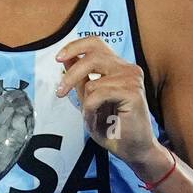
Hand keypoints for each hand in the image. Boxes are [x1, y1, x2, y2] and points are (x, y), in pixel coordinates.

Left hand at [54, 36, 165, 177]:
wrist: (133, 149)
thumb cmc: (114, 128)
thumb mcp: (90, 101)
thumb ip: (81, 80)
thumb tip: (66, 59)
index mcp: (118, 67)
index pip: (95, 43)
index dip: (75, 46)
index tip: (58, 58)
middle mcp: (127, 69)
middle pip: (91, 56)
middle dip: (71, 75)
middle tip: (60, 92)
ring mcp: (132, 79)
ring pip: (93, 82)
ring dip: (86, 103)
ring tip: (93, 116)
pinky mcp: (133, 92)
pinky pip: (98, 95)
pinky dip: (91, 109)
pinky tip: (100, 119)